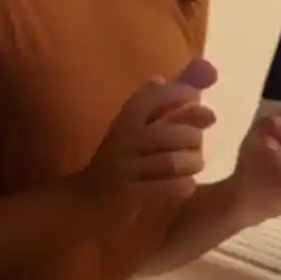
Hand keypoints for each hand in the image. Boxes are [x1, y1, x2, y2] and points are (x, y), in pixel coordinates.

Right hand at [70, 58, 218, 226]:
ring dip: (192, 162)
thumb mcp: (135, 131)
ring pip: (172, 162)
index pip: (149, 98)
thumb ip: (157, 106)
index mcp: (123, 122)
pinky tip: (185, 185)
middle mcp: (121, 143)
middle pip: (168, 133)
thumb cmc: (117, 162)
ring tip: (194, 165)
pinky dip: (184, 185)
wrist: (83, 203)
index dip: (176, 92)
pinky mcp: (128, 197)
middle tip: (197, 144)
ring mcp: (123, 171)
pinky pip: (168, 188)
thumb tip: (163, 76)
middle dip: (193, 136)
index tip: (195, 96)